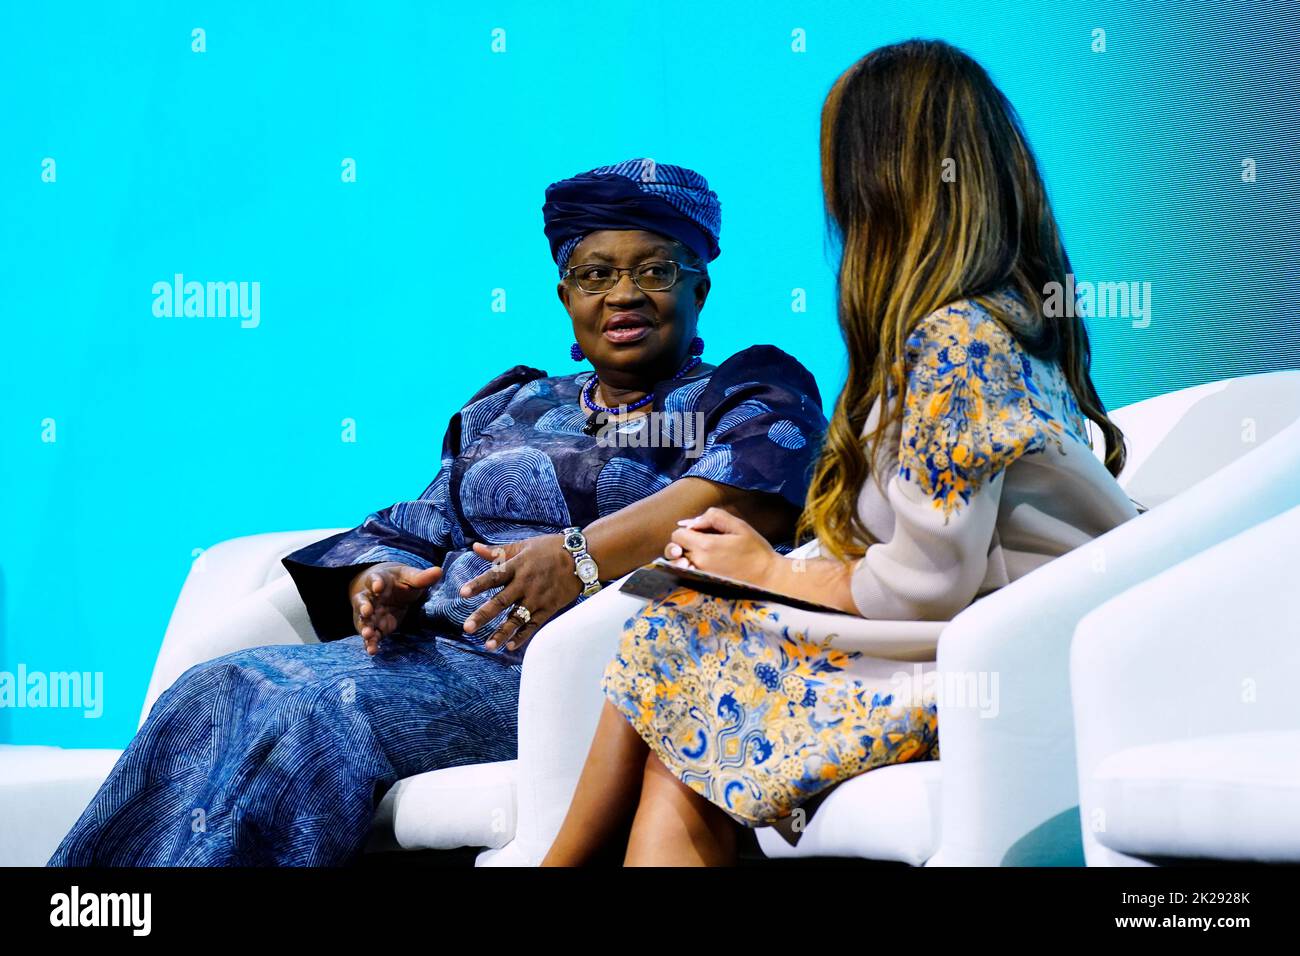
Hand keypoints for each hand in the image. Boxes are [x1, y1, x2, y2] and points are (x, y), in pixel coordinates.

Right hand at [349, 562, 442, 655]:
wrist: (389, 590)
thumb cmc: (400, 581)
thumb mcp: (410, 577)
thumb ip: (422, 577)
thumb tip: (439, 571)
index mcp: (378, 580)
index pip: (374, 579)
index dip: (376, 582)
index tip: (378, 586)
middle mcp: (369, 597)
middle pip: (362, 602)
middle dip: (364, 607)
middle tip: (367, 612)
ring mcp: (370, 614)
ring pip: (363, 621)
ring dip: (365, 628)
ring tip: (367, 635)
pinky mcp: (375, 627)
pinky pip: (370, 636)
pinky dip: (370, 643)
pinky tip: (372, 650)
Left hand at [458, 535, 582, 652]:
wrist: (582, 557)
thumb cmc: (550, 549)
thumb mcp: (524, 545)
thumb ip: (498, 551)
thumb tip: (474, 548)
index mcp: (518, 566)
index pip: (494, 576)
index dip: (478, 584)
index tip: (462, 593)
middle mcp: (526, 584)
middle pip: (501, 601)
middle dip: (484, 615)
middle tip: (467, 628)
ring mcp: (538, 598)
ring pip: (516, 618)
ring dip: (502, 633)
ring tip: (488, 646)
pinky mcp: (549, 608)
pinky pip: (534, 624)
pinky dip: (523, 636)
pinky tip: (510, 646)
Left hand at [665, 506, 779, 587]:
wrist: (767, 577)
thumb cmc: (755, 550)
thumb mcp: (738, 525)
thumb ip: (712, 517)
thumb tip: (689, 523)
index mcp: (706, 546)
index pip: (677, 535)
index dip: (687, 530)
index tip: (700, 531)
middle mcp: (698, 563)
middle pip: (674, 550)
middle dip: (684, 543)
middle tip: (700, 542)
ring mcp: (699, 577)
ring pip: (678, 564)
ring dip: (684, 557)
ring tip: (701, 555)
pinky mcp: (703, 586)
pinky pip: (686, 575)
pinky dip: (689, 569)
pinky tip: (704, 566)